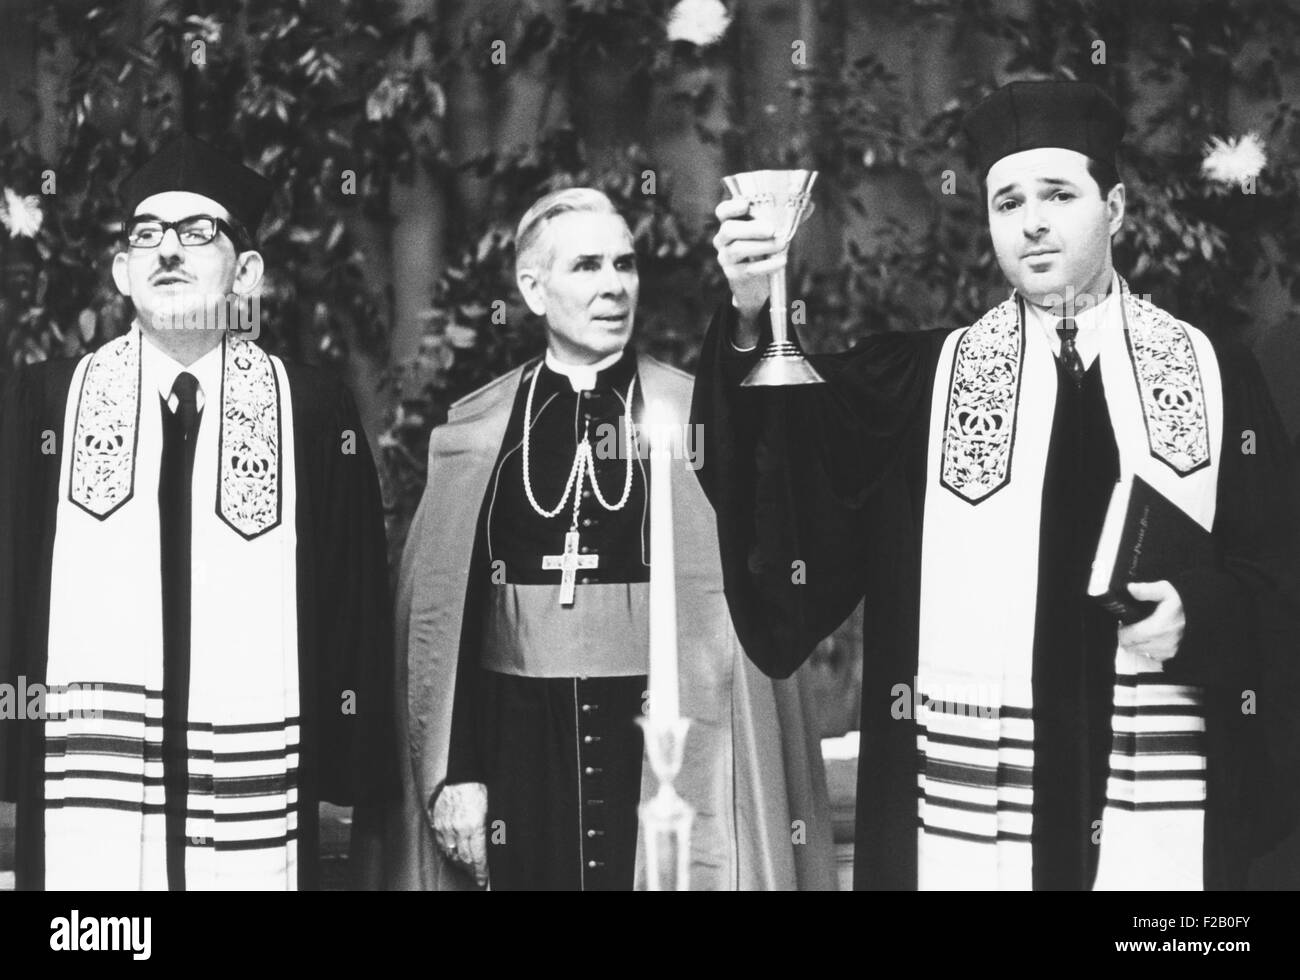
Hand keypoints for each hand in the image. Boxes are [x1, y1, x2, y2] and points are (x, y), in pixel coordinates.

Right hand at [430, 782, 488, 887]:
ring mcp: (446, 826)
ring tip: (464, 867)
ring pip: (451, 851)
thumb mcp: (490, 811)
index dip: (481, 870)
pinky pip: (441, 841)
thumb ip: (487, 831)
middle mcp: (459, 829)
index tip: (483, 880)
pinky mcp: (437, 821)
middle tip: (475, 875)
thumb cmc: (478, 790)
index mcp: (474, 827)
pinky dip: (447, 850)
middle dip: (471, 868)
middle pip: (464, 857)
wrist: (461, 776)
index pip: (478, 856)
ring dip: (458, 861)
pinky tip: (451, 853)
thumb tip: (488, 846)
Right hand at [712, 197, 785, 345]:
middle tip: (772, 229)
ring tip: (781, 244)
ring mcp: (725, 257)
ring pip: (738, 249)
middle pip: (728, 229)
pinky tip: (781, 261)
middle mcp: (722, 239)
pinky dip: (767, 265)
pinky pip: (748, 269)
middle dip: (751, 228)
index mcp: (730, 222)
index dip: (732, 206)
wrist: (759, 283)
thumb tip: (809, 206)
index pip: (722, 211)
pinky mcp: (733, 274)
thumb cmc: (765, 248)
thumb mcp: (774, 231)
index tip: (746, 204)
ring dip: (763, 246)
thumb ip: (787, 217)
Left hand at [1117, 580, 1185, 663]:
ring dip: (1137, 643)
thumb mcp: (1165, 590)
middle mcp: (1161, 643)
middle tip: (1132, 626)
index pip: (1127, 637)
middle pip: (1131, 646)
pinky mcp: (1172, 655)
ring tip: (1142, 631)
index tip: (1125, 622)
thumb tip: (1130, 589)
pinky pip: (1152, 656)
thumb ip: (1146, 590)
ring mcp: (1167, 651)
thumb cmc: (1183, 603)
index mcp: (1156, 629)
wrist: (1202, 614)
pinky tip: (1152, 638)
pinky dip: (1149, 649)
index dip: (1122, 629)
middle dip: (1128, 636)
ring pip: (1140, 652)